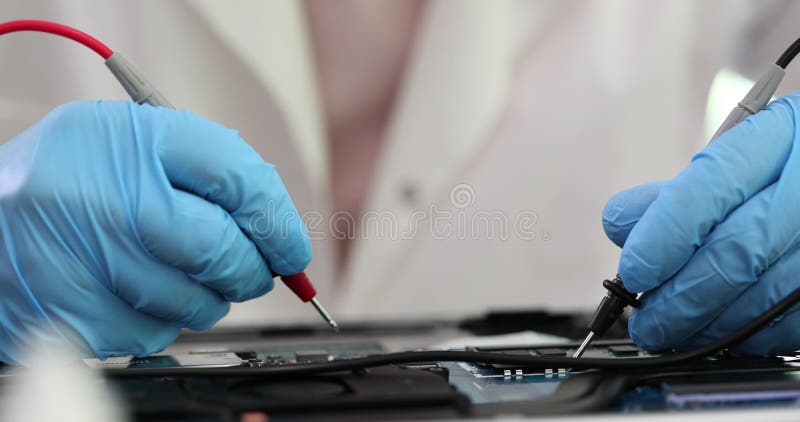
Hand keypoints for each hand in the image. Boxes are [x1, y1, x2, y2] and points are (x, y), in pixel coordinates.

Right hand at [0, 101, 310, 364]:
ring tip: (176, 275)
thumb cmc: (65, 185)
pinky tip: (133, 294)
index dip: (278, 220)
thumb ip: (202, 175)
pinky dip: (163, 321)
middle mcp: (100, 192)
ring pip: (195, 301)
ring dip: (208, 298)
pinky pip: (155, 333)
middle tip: (251, 270)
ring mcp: (81, 257)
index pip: (237, 175)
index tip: (292, 248)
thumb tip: (278, 233)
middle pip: (222, 248)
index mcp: (126, 136)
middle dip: (252, 269)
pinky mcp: (69, 313)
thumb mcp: (126, 147)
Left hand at [602, 93, 799, 355]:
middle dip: (680, 296)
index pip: (711, 185)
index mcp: (778, 134)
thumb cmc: (776, 168)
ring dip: (709, 324)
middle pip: (739, 249)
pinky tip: (718, 334)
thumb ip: (671, 193)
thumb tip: (620, 225)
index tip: (633, 272)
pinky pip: (793, 319)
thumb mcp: (728, 160)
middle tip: (645, 322)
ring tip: (672, 333)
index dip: (664, 235)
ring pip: (768, 291)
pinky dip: (749, 334)